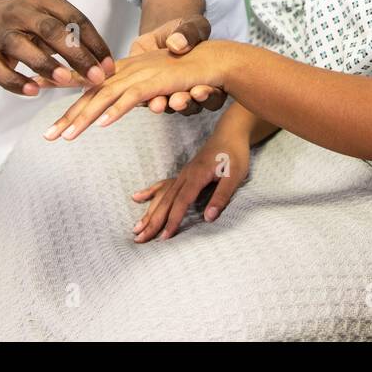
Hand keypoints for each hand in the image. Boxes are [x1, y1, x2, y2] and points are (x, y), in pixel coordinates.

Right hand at [0, 0, 115, 96]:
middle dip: (77, 54)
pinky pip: (0, 70)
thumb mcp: (49, 15)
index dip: (95, 43)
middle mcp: (19, 11)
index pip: (74, 18)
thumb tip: (105, 65)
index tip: (110, 65)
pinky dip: (16, 82)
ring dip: (46, 64)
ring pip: (22, 47)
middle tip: (97, 76)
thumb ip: (72, 34)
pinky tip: (34, 91)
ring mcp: (0, 32)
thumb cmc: (27, 20)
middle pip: (50, 30)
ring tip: (67, 80)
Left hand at [43, 41, 231, 140]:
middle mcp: (129, 70)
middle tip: (48, 135)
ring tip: (67, 136)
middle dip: (68, 116)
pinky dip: (117, 110)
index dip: (66, 97)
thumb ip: (130, 93)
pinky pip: (133, 97)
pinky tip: (103, 124)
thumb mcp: (151, 82)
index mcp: (125, 69)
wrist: (213, 59)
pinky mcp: (158, 81)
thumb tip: (109, 110)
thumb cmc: (185, 73)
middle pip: (92, 94)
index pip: (90, 84)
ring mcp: (142, 74)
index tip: (47, 110)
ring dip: (85, 117)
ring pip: (106, 97)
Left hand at [127, 14, 225, 115]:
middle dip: (183, 103)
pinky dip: (136, 101)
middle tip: (177, 101)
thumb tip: (178, 44)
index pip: (212, 95)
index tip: (200, 91)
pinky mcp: (144, 90)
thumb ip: (189, 33)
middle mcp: (188, 93)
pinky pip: (141, 99)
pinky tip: (132, 99)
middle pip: (190, 106)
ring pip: (167, 107)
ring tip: (157, 103)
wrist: (164, 36)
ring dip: (161, 105)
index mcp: (207, 81)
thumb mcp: (192, 26)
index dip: (207, 95)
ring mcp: (166, 94)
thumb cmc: (184, 33)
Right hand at [130, 125, 250, 241]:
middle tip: (140, 239)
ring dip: (150, 213)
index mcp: (197, 176)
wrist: (230, 132)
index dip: (172, 220)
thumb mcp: (235, 176)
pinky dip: (150, 192)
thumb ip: (221, 196)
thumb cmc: (235, 154)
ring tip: (136, 228)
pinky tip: (137, 198)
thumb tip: (208, 218)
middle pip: (166, 201)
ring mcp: (182, 174)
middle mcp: (185, 175)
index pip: (181, 202)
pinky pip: (163, 185)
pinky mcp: (184, 173)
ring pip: (162, 196)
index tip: (164, 237)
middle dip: (153, 221)